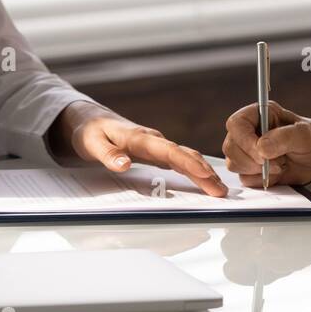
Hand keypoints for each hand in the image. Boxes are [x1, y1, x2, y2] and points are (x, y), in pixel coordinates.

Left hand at [57, 103, 227, 197]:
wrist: (89, 119)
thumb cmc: (89, 132)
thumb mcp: (91, 143)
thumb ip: (107, 154)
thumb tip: (124, 164)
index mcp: (139, 138)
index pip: (169, 152)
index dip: (189, 164)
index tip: (205, 176)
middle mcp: (153, 140)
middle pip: (184, 155)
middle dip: (204, 172)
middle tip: (221, 191)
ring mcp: (156, 145)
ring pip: (185, 157)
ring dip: (203, 172)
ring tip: (219, 189)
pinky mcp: (156, 151)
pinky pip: (180, 160)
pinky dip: (194, 169)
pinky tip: (204, 179)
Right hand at [223, 100, 310, 186]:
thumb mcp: (305, 134)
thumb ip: (284, 138)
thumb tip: (261, 148)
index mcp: (260, 114)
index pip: (236, 123)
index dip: (244, 140)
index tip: (261, 154)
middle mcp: (250, 131)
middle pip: (230, 146)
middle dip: (250, 160)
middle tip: (276, 163)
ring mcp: (249, 151)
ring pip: (234, 163)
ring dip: (256, 170)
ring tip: (280, 166)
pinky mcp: (252, 169)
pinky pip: (244, 178)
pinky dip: (260, 180)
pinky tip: (277, 174)